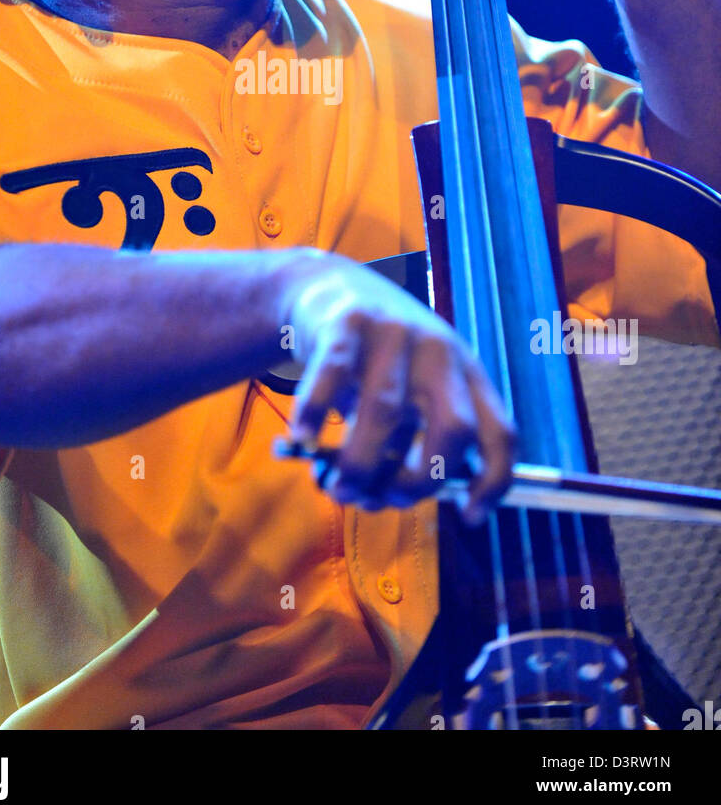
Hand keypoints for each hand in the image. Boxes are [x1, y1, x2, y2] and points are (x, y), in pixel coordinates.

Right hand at [275, 250, 515, 520]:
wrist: (330, 288)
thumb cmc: (375, 360)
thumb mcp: (408, 394)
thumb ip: (404, 446)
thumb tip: (378, 499)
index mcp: (466, 374)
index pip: (500, 433)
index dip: (493, 482)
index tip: (469, 516)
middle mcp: (440, 351)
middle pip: (454, 427)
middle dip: (422, 479)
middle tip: (386, 499)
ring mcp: (395, 333)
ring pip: (385, 412)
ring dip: (360, 463)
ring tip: (338, 488)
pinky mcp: (347, 322)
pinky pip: (333, 376)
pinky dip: (315, 413)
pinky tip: (303, 440)